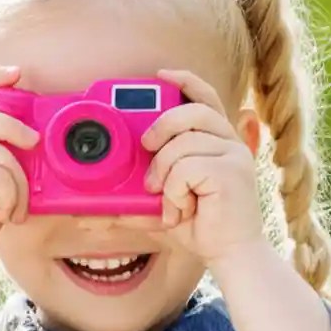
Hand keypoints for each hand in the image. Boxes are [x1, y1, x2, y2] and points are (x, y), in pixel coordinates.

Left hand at [141, 69, 265, 265]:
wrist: (230, 254)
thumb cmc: (201, 227)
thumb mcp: (162, 206)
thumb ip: (137, 198)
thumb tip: (96, 208)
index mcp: (218, 141)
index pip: (205, 98)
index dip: (185, 81)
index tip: (161, 75)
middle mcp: (231, 142)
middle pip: (191, 112)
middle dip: (160, 127)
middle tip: (146, 150)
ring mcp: (234, 155)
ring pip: (182, 144)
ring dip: (164, 174)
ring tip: (168, 199)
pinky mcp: (232, 171)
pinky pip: (186, 168)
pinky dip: (174, 191)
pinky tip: (182, 209)